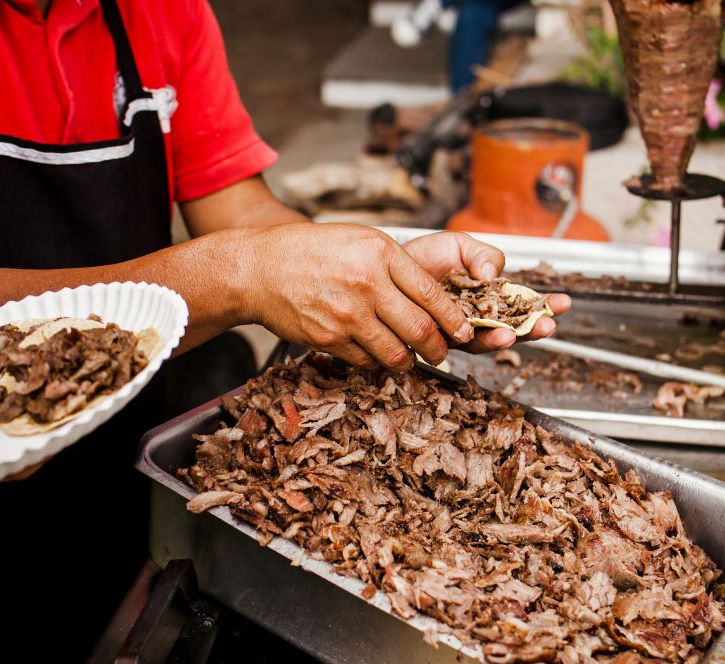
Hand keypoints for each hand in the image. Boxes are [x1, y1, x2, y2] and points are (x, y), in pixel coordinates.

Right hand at [236, 223, 475, 370]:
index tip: (464, 331)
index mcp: (381, 254)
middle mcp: (367, 284)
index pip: (433, 295)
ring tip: (410, 357)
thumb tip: (433, 297)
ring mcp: (347, 315)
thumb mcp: (362, 241)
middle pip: (421, 330)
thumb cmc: (313, 251)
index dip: (455, 320)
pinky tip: (376, 353)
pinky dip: (376, 362)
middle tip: (442, 352)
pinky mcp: (328, 339)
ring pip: (396, 354)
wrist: (260, 269)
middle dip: (439, 349)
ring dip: (409, 361)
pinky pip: (366, 361)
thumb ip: (398, 266)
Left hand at [401, 230, 570, 353]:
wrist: (387, 268)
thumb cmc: (425, 257)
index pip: (522, 302)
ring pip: (486, 339)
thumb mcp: (459, 245)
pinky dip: (472, 338)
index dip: (543, 304)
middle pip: (511, 326)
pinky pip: (457, 342)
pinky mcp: (439, 338)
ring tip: (512, 333)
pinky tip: (480, 333)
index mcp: (490, 295)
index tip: (563, 303)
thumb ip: (482, 254)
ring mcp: (459, 330)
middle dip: (531, 327)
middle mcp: (478, 317)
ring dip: (503, 338)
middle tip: (547, 324)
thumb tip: (493, 272)